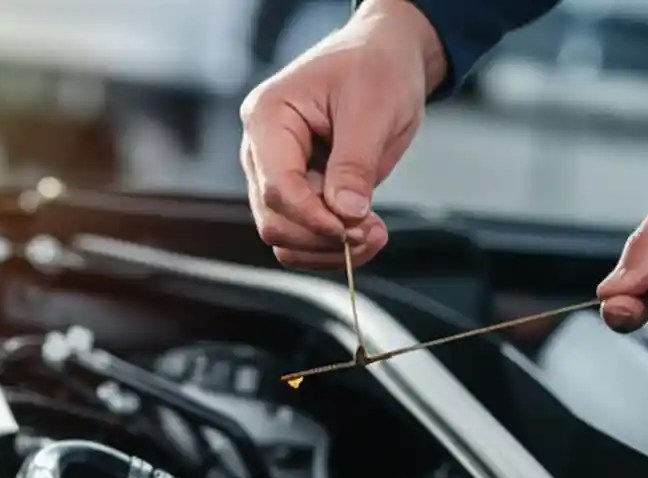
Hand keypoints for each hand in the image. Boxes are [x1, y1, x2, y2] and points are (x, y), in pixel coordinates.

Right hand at [239, 0, 445, 268]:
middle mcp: (263, 151)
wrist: (385, 57)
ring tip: (373, 234)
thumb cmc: (375, 67)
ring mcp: (277, 174)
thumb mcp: (372, 109)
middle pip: (274, 220)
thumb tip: (346, 213)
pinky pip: (303, 234)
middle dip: (322, 236)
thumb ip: (354, 163)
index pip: (277, 187)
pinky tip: (366, 231)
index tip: (353, 229)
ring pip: (284, 236)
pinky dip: (332, 245)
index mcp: (268, 118)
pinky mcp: (299, 190)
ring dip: (327, 249)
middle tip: (372, 232)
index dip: (314, 217)